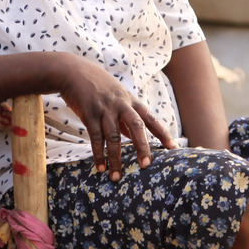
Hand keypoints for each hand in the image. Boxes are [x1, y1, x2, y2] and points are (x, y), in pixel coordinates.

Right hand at [53, 55, 176, 179]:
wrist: (74, 72)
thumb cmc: (99, 87)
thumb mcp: (117, 97)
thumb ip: (125, 116)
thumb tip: (133, 136)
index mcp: (131, 101)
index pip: (151, 118)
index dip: (163, 133)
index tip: (173, 148)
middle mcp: (121, 104)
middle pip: (136, 126)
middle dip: (143, 147)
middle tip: (146, 165)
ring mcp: (104, 109)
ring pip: (113, 137)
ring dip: (115, 158)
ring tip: (116, 177)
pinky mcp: (88, 113)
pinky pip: (95, 137)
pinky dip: (98, 154)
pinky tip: (101, 167)